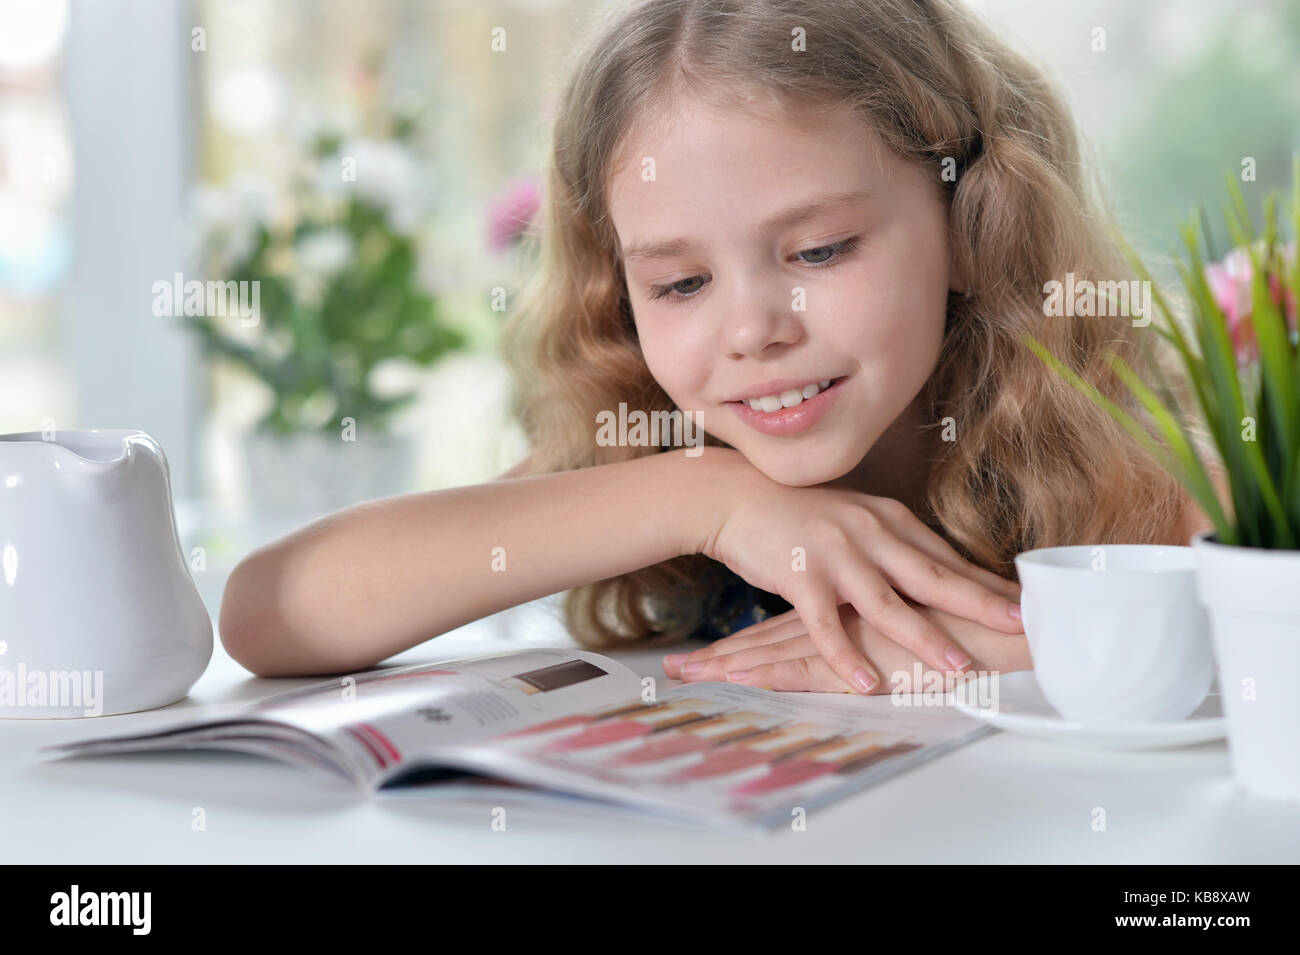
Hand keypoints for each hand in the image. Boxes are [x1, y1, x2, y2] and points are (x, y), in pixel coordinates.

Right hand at [691, 460, 1022, 693]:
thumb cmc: (799, 515)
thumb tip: (938, 572)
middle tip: (1021, 627)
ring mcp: (835, 554)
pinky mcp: (799, 576)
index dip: (988, 583)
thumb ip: (894, 544)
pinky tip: (867, 683)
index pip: (948, 558)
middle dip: (980, 605)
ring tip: (957, 667)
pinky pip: (826, 625)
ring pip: (886, 604)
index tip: (1029, 603)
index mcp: (889, 520)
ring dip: (924, 638)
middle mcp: (870, 534)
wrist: (736, 496)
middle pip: (933, 576)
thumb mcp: (856, 519)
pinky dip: (847, 656)